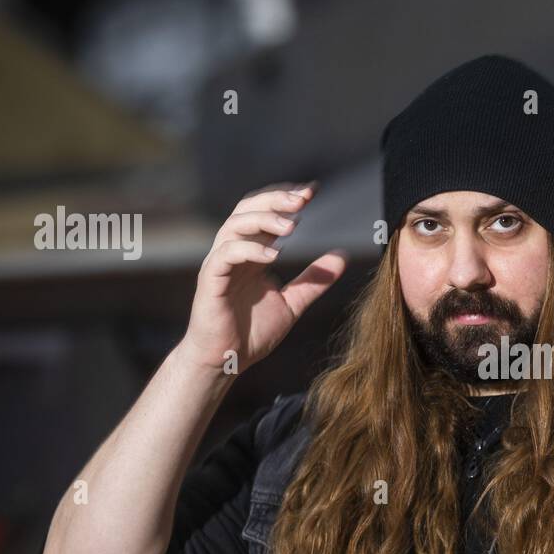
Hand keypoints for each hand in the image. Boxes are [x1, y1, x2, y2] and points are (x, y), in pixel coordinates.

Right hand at [180, 181, 346, 373]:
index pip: (266, 214)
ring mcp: (220, 264)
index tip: (312, 191)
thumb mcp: (292, 303)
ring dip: (264, 220)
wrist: (226, 361)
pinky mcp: (210, 280)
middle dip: (275, 200)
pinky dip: (250, 250)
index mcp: (252, 254)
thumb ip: (314, 280)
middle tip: (304, 199)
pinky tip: (274, 255)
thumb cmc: (251, 333)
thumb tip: (342, 256)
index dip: (286, 199)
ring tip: (292, 226)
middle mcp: (234, 252)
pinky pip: (226, 254)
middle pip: (248, 209)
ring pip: (235, 225)